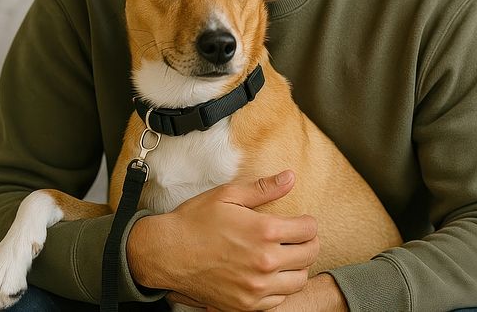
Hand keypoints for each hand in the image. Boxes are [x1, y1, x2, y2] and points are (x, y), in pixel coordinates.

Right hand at [127, 170, 319, 310]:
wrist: (166, 254)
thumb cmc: (195, 221)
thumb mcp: (228, 196)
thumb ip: (264, 188)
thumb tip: (290, 177)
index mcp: (264, 231)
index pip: (308, 229)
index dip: (308, 222)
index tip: (300, 221)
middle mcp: (265, 262)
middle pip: (309, 254)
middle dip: (308, 243)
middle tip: (297, 238)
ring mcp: (256, 287)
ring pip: (299, 280)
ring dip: (298, 267)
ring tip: (286, 257)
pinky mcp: (246, 305)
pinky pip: (279, 300)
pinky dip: (280, 288)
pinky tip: (269, 275)